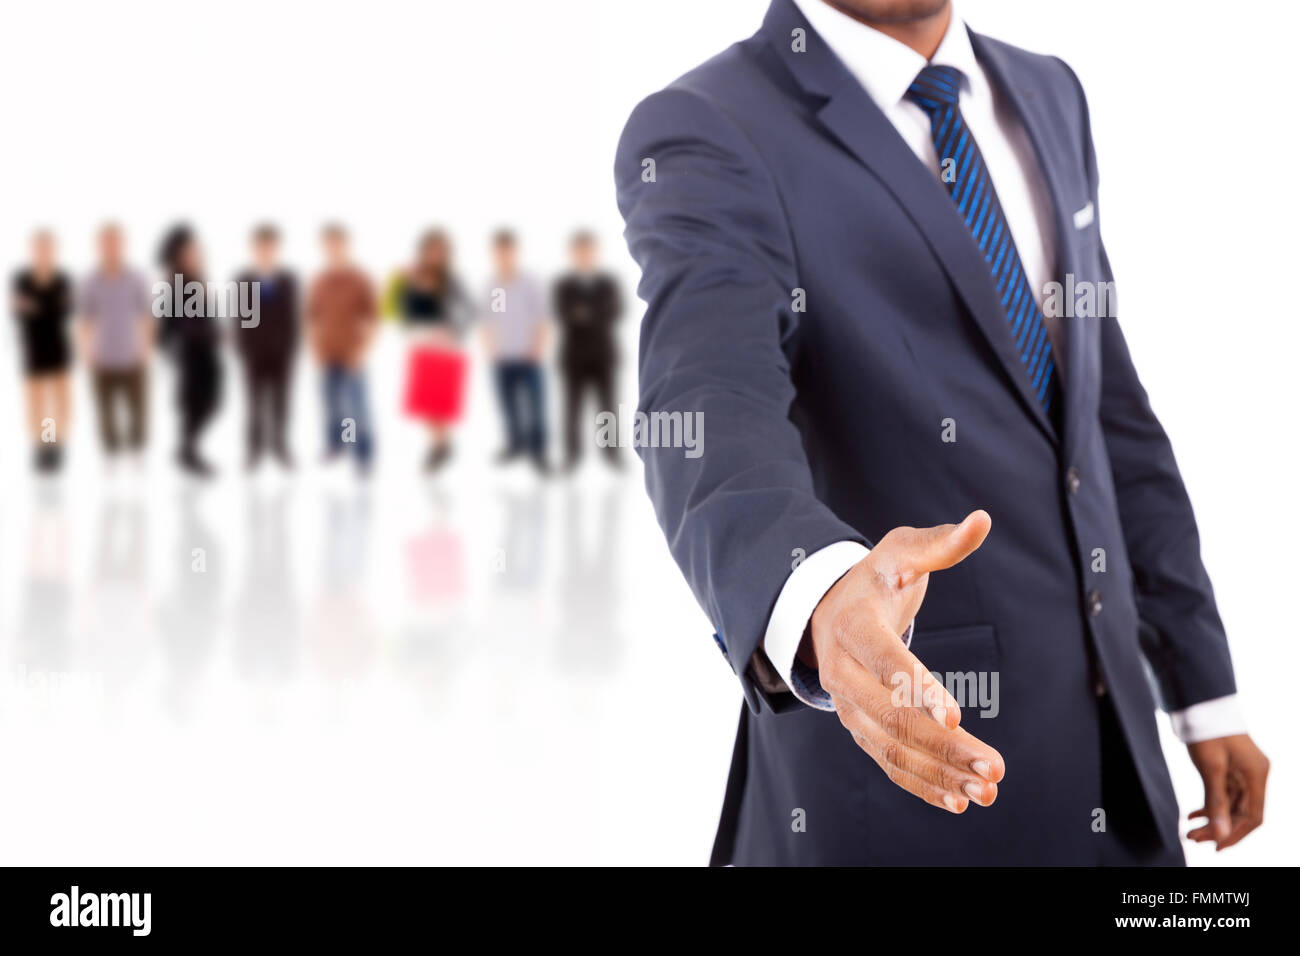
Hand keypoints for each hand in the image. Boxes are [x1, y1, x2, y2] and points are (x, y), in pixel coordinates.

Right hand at [806, 510, 1003, 812]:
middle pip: (892, 716)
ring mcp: (847, 705)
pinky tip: (957, 801)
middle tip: (994, 767)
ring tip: (986, 789)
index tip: (956, 718)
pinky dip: (920, 784)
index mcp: (853, 626)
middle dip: (945, 746)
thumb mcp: (900, 551)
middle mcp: (842, 672)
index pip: (886, 662)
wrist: (826, 610)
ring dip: (939, 773)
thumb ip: (940, 543)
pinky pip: (887, 762)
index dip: (918, 689)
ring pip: (891, 747)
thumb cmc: (874, 577)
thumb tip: (982, 520)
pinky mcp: (858, 726)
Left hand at [1186, 734, 1267, 850]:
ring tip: (1190, 830)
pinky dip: (1209, 804)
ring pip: (1231, 804)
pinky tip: (1192, 815)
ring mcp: (1243, 771)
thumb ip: (1215, 801)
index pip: (1253, 817)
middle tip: (1193, 838)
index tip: (1216, 847)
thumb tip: (1219, 833)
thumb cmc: (1207, 731)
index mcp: (1256, 776)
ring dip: (1212, 818)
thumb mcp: (1210, 768)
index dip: (1235, 834)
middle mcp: (1254, 775)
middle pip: (1241, 812)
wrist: (1199, 703)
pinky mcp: (1230, 768)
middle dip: (1219, 828)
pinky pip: (1224, 793)